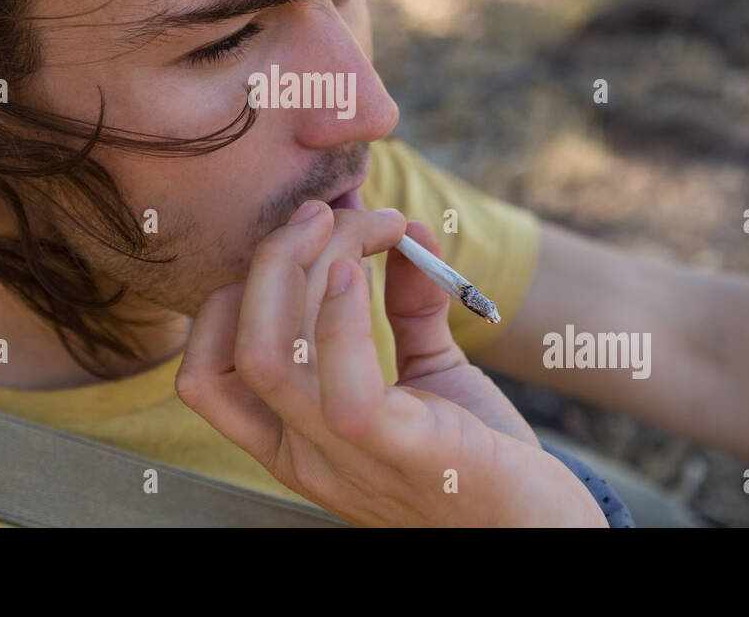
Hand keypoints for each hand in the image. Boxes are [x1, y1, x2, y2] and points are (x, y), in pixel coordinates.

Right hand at [175, 201, 608, 526]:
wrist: (541, 536)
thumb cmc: (482, 460)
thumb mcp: (432, 377)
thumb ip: (408, 310)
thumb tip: (407, 230)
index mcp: (296, 439)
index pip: (208, 370)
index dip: (233, 291)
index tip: (298, 244)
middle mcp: (305, 455)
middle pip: (239, 344)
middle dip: (271, 258)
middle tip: (329, 212)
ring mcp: (347, 459)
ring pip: (269, 356)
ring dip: (301, 266)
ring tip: (355, 221)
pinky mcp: (403, 453)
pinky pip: (344, 387)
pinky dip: (343, 316)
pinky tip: (368, 265)